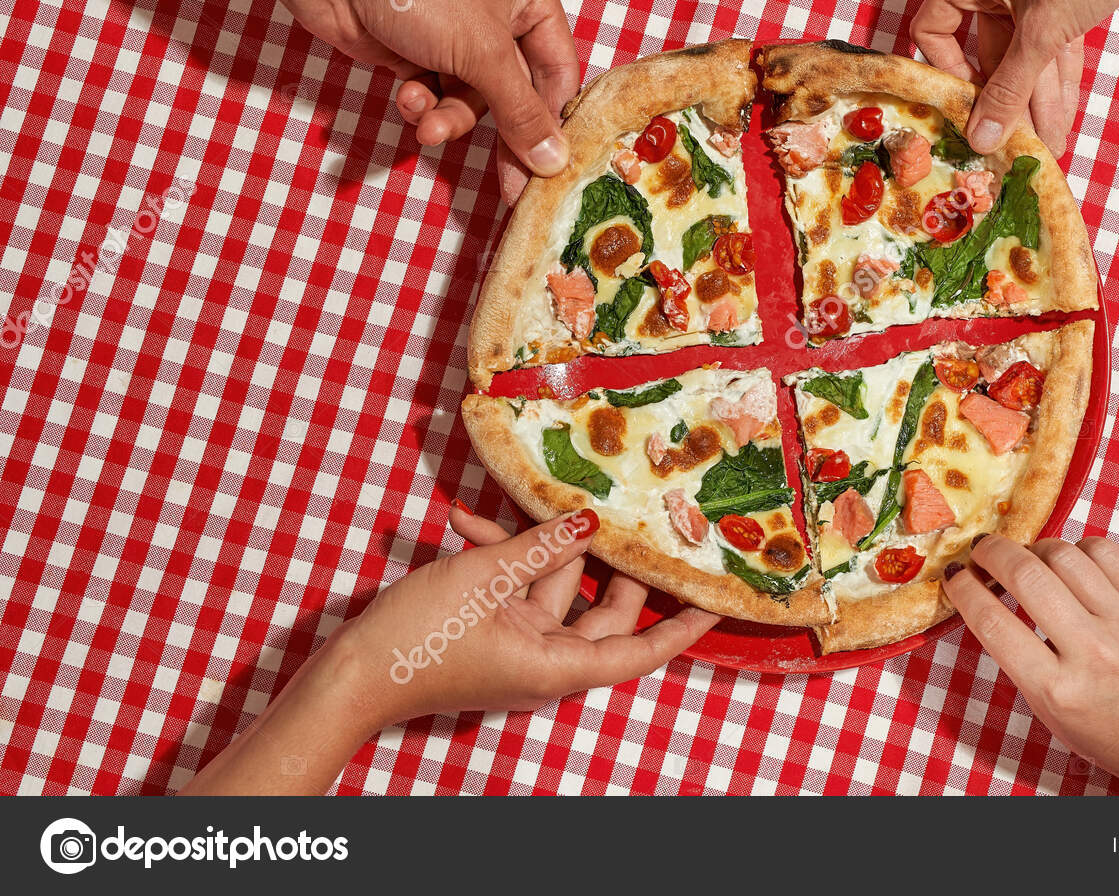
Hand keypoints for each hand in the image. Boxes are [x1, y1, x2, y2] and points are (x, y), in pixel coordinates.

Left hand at [173, 0, 582, 202]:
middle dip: (500, 131)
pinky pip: (440, 93)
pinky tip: (407, 96)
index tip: (549, 168)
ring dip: (449, 116)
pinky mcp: (423, 49)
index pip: (558, 71)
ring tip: (427, 124)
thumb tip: (554, 160)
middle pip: (516, 92)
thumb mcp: (483, 54)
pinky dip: (424, 101)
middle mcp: (501, 11)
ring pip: (474, 99)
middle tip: (509, 185)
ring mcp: (460, 31)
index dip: (552, 120)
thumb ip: (521, 112)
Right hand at [182, 506, 716, 793]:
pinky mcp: (489, 629)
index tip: (720, 597)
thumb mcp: (485, 579)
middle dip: (614, 558)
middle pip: (605, 608)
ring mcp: (518, 645)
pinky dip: (500, 554)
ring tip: (545, 492)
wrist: (349, 675)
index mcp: (559, 666)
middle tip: (637, 511)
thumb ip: (542, 546)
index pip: (641, 648)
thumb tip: (590, 522)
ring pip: (555, 586)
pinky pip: (513, 587)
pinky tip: (472, 516)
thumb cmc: (418, 640)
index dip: (684, 624)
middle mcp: (547, 659)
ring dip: (543, 541)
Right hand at [912, 0, 1118, 155]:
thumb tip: (982, 136)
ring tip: (1046, 146)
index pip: (934, 32)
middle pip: (988, 56)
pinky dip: (1058, 83)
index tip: (968, 107)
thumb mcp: (1042, 31)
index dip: (948, 72)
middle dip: (1007, 102)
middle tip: (1014, 146)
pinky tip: (1062, 119)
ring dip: (1037, 102)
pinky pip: (1052, 52)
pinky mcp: (1064, 4)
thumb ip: (1011, 88)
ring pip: (1025, 59)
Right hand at [943, 535, 1118, 794]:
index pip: (992, 623)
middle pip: (1025, 576)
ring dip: (1035, 547)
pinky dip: (1081, 548)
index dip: (963, 590)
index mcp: (1057, 691)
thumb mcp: (1056, 717)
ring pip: (1064, 555)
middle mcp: (1091, 654)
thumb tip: (994, 601)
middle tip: (981, 551)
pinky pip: (1108, 554)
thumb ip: (1025, 663)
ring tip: (1028, 556)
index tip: (954, 575)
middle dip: (991, 553)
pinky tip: (1073, 560)